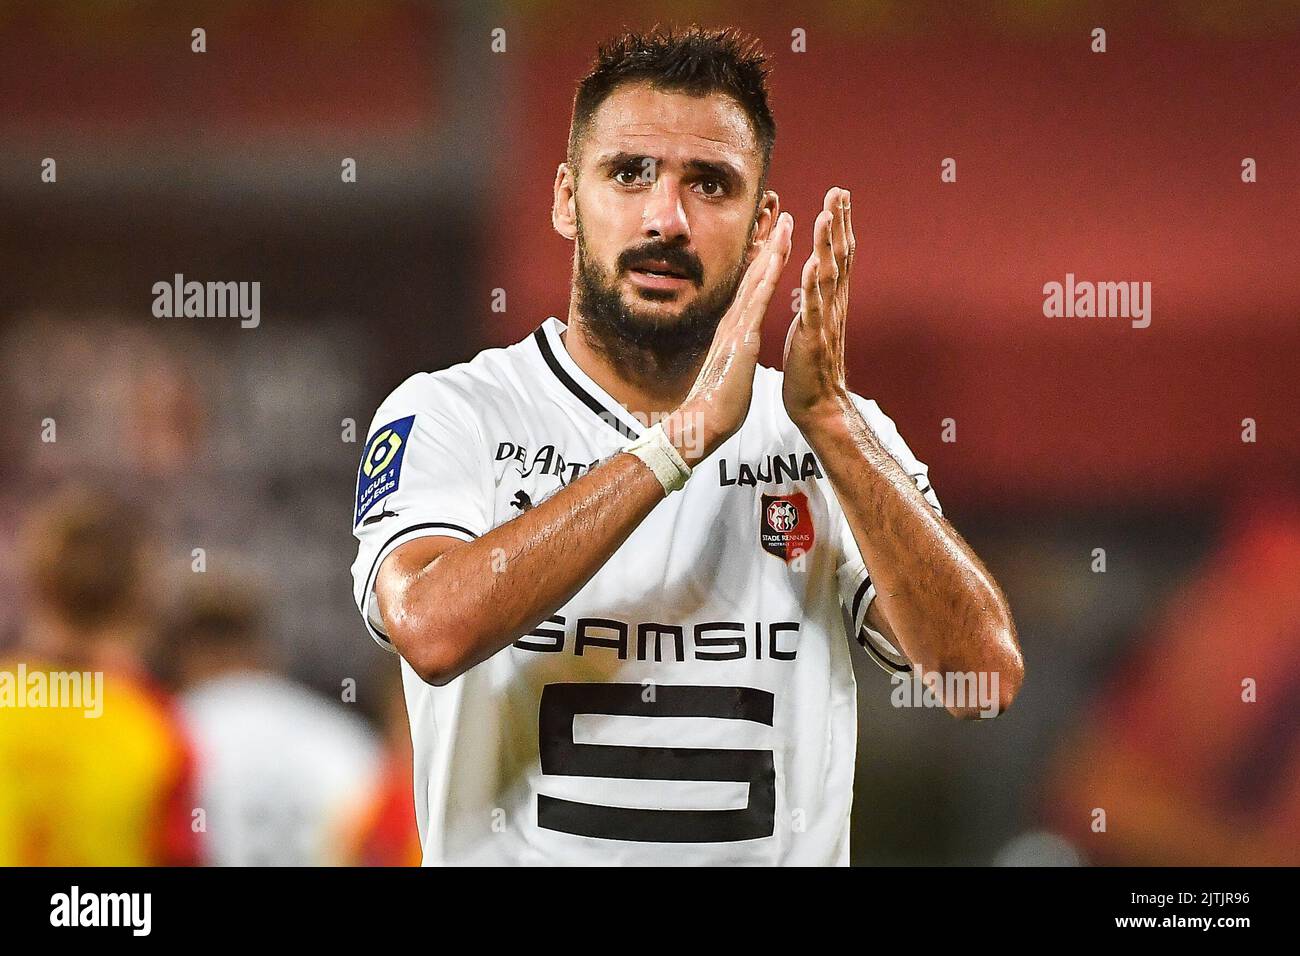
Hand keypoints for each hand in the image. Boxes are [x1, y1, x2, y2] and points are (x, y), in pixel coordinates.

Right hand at [664, 210, 793, 466]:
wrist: (704, 421)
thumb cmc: (717, 402)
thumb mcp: (729, 367)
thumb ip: (731, 351)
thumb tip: (734, 345)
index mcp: (733, 327)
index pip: (751, 285)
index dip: (762, 258)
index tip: (772, 233)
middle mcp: (734, 320)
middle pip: (754, 273)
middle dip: (767, 241)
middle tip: (777, 211)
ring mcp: (738, 326)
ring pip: (758, 279)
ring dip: (772, 249)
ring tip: (784, 221)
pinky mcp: (744, 338)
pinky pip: (759, 301)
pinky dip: (769, 275)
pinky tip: (779, 256)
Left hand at [783, 187, 853, 425]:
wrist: (817, 404)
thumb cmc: (810, 366)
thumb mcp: (812, 323)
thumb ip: (816, 298)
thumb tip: (816, 276)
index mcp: (830, 301)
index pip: (838, 256)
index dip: (839, 226)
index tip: (839, 196)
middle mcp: (833, 306)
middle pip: (840, 257)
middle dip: (839, 223)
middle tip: (839, 192)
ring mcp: (824, 321)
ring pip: (828, 277)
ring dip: (827, 245)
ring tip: (825, 216)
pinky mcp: (812, 339)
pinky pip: (813, 309)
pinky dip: (813, 286)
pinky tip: (813, 265)